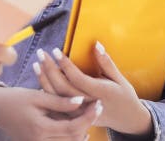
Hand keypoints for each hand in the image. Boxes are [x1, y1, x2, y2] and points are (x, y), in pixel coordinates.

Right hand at [0, 86, 101, 140]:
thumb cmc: (15, 98)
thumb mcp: (37, 96)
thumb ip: (59, 101)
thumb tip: (81, 101)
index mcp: (41, 129)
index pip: (73, 127)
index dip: (88, 117)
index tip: (98, 104)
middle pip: (73, 138)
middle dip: (88, 123)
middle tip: (97, 107)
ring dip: (80, 130)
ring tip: (89, 114)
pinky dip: (70, 135)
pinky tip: (77, 126)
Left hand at [34, 41, 152, 135]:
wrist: (127, 120)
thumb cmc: (124, 96)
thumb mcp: (119, 78)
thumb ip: (106, 62)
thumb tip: (96, 44)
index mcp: (100, 93)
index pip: (77, 78)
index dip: (65, 64)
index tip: (55, 51)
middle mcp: (88, 104)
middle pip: (63, 87)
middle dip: (50, 69)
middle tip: (42, 53)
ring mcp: (80, 113)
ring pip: (57, 98)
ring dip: (45, 80)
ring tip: (37, 64)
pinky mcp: (75, 118)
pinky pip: (57, 106)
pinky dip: (47, 93)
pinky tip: (41, 80)